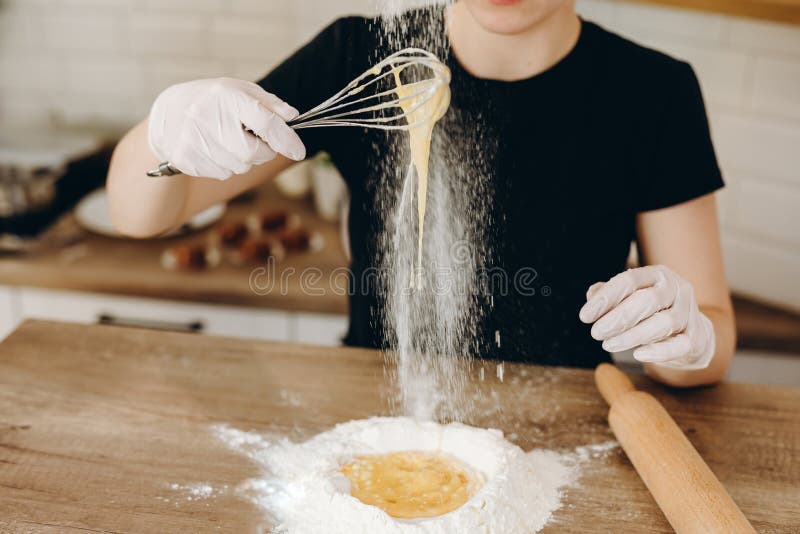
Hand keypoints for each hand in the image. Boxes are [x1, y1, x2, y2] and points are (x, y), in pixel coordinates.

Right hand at [148, 78, 305, 179]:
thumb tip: (292, 116)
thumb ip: (269, 104)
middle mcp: (207, 116)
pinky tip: (213, 148)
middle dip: (262, 152)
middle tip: (254, 140)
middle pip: (253, 154)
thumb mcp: (241, 91)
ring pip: (238, 167)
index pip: (265, 123)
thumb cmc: (214, 101)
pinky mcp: (185, 158)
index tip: (298, 151)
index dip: (286, 140)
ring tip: (227, 140)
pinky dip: (225, 165)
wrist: (169, 113)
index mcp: (227, 96)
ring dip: (242, 159)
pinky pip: (222, 174)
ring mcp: (193, 139)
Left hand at [579, 265, 714, 369]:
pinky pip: (680, 345)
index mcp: (657, 274)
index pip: (629, 280)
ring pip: (664, 323)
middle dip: (618, 318)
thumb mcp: (628, 298)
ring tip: (609, 344)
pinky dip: (659, 351)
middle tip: (596, 333)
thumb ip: (609, 294)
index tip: (585, 316)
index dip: (606, 298)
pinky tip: (638, 354)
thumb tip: (592, 296)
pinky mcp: (696, 337)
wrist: (687, 332)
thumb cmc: (649, 312)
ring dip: (632, 336)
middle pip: (648, 300)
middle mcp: (677, 288)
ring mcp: (690, 312)